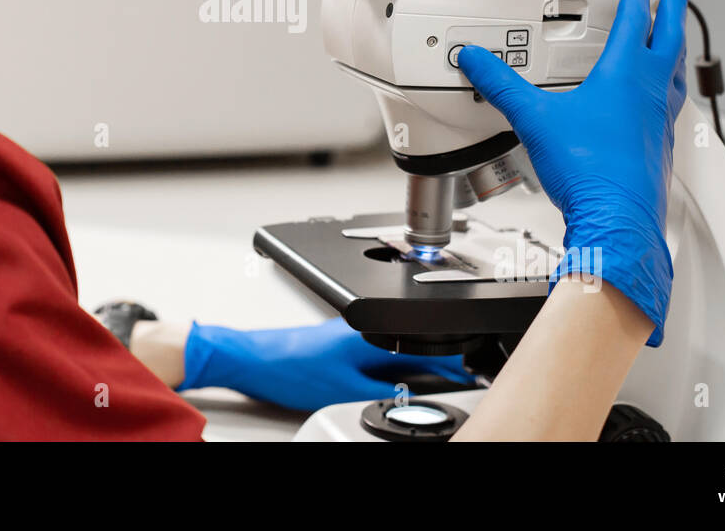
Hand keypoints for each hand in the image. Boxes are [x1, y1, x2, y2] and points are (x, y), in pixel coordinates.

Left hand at [178, 316, 473, 410]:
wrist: (254, 360)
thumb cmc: (290, 368)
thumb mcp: (346, 391)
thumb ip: (386, 393)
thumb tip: (413, 398)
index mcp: (370, 332)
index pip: (424, 344)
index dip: (452, 362)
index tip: (470, 374)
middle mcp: (362, 327)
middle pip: (413, 344)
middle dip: (436, 364)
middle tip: (455, 383)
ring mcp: (350, 331)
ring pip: (396, 348)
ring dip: (414, 365)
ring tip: (428, 384)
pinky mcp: (338, 340)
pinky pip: (377, 351)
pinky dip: (392, 365)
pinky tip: (392, 380)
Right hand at [455, 0, 689, 345]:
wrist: (617, 221)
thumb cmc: (589, 173)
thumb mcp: (534, 120)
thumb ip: (501, 87)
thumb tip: (476, 62)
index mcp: (625, 76)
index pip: (636, 18)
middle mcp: (650, 92)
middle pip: (671, 34)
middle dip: (675, 3)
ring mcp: (660, 119)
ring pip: (675, 68)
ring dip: (675, 43)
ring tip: (672, 35)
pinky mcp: (660, 144)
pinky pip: (670, 102)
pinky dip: (667, 86)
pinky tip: (655, 98)